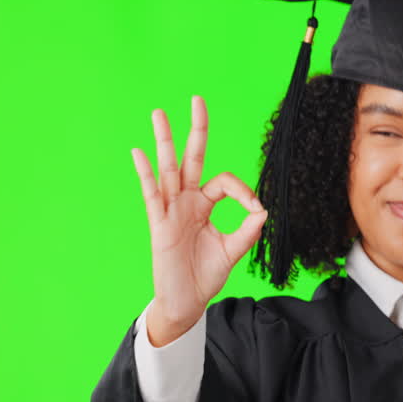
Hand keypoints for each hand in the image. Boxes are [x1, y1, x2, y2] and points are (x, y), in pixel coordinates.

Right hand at [131, 95, 266, 342]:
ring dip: (165, 141)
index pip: (223, 182)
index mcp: (204, 205)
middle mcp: (186, 202)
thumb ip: (248, 230)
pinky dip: (146, 174)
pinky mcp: (159, 225)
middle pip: (191, 158)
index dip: (242, 190)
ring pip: (168, 169)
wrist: (187, 302)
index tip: (254, 208)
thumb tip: (263, 209)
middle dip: (195, 130)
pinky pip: (151, 195)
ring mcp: (171, 211)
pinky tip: (139, 152)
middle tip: (197, 99)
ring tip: (159, 112)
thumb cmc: (206, 275)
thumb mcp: (233, 250)